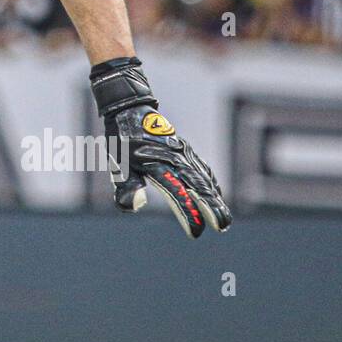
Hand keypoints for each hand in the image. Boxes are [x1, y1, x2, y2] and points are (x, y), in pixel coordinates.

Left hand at [90, 57, 230, 238]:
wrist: (128, 110)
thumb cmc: (121, 141)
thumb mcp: (118, 164)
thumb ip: (127, 187)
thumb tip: (136, 206)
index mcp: (157, 163)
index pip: (177, 191)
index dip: (188, 212)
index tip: (196, 231)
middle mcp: (175, 157)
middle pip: (198, 185)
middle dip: (212, 207)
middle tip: (223, 226)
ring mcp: (183, 152)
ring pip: (204, 177)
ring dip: (215, 197)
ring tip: (224, 219)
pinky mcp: (185, 149)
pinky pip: (203, 169)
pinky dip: (211, 184)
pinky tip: (215, 195)